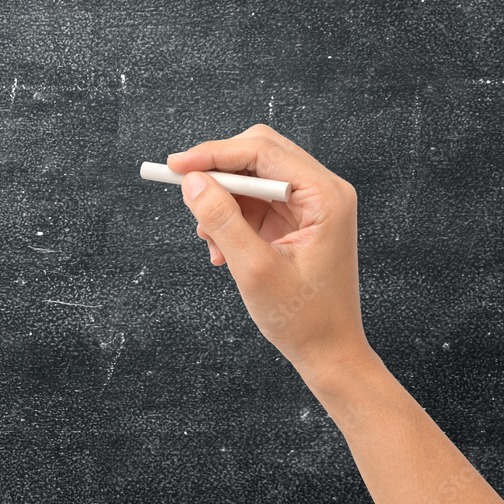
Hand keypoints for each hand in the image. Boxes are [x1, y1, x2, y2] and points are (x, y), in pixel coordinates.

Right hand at [168, 124, 372, 373]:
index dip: (213, 155)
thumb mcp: (254, 269)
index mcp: (325, 196)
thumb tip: (192, 182)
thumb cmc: (303, 317)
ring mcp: (310, 206)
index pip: (261, 151)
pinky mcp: (296, 222)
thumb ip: (222, 221)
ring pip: (251, 179)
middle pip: (257, 154)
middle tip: (186, 196)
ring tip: (211, 243)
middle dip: (217, 176)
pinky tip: (222, 251)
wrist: (329, 352)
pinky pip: (254, 203)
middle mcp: (322, 192)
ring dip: (222, 203)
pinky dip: (231, 220)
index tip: (174, 167)